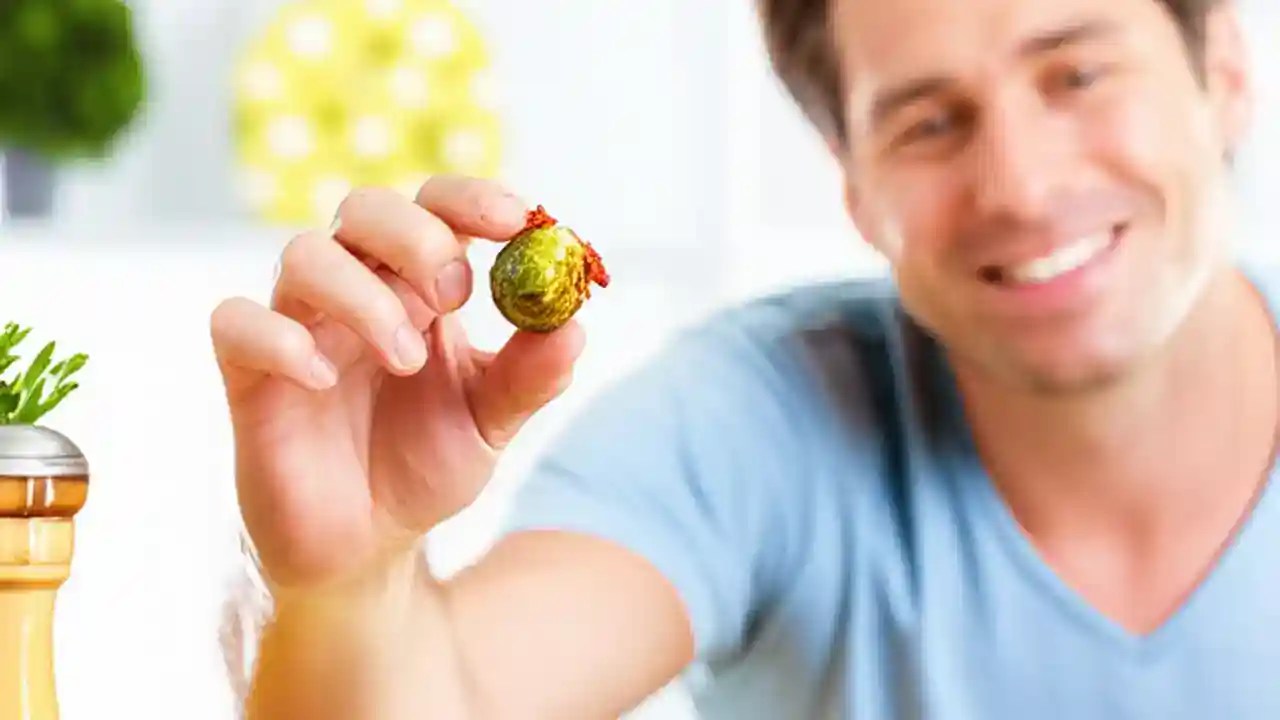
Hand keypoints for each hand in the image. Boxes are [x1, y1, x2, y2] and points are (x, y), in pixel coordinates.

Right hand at [210, 177, 585, 588]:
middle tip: (454, 293)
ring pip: (304, 257)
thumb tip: (575, 327)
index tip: (519, 220)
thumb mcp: (492, 422)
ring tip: (405, 360)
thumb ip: (532, 376)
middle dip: (415, 238)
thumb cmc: (424, 463)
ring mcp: (298, 325)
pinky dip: (279, 339)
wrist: (366, 544)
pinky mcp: (248, 373)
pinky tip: (323, 378)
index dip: (473, 199)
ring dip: (363, 296)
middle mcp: (355, 289)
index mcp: (418, 287)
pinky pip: (235, 324)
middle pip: (364, 208)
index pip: (436, 207)